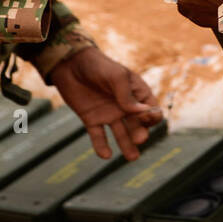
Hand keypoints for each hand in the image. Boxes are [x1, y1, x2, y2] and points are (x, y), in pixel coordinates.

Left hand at [47, 48, 162, 160]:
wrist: (70, 64)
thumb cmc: (98, 66)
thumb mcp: (116, 76)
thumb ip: (127, 95)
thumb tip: (142, 112)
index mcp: (136, 93)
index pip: (151, 110)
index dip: (152, 116)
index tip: (145, 116)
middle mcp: (125, 107)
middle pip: (139, 125)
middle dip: (141, 133)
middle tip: (139, 139)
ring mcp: (109, 114)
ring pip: (122, 134)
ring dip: (127, 146)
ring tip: (132, 157)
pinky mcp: (92, 120)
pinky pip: (99, 136)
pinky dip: (102, 146)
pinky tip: (105, 155)